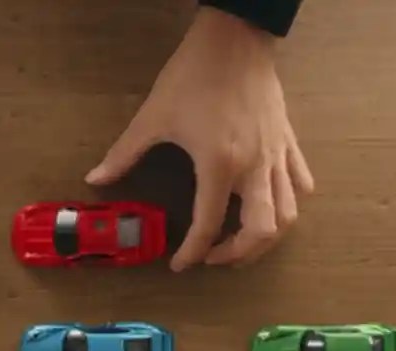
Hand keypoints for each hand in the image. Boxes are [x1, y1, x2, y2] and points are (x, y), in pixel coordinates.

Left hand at [86, 7, 313, 270]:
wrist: (234, 39)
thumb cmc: (194, 75)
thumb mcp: (153, 116)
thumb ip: (124, 153)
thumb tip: (95, 178)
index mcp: (219, 164)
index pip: (208, 225)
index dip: (192, 253)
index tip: (180, 265)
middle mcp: (254, 166)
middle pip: (262, 231)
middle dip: (238, 254)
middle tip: (214, 257)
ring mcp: (276, 155)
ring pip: (289, 214)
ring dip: (267, 238)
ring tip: (242, 242)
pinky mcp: (289, 142)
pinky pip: (301, 183)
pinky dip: (289, 203)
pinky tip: (269, 206)